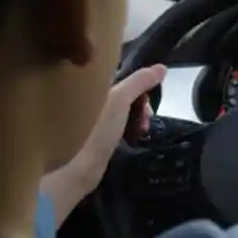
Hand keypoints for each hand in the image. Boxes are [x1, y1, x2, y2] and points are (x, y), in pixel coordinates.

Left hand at [40, 64, 166, 225]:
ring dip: (136, 118)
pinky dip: (127, 130)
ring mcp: (90, 119)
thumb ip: (139, 82)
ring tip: (140, 132)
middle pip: (124, 94)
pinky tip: (131, 139)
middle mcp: (88, 99)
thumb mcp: (120, 99)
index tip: (148, 98)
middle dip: (140, 105)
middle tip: (145, 119)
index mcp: (90, 86)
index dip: (139, 85)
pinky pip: (116, 126)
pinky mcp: (93, 137)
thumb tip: (162, 68)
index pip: (121, 76)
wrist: (75, 169)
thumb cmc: (96, 130)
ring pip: (121, 111)